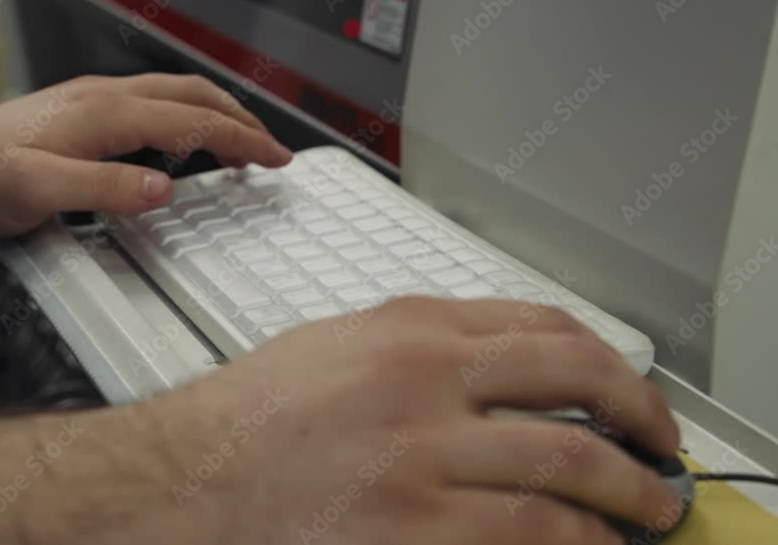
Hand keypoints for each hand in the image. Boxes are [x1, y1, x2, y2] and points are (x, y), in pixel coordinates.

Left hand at [0, 74, 291, 235]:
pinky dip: (186, 116)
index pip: (192, 120)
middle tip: (271, 149)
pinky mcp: (82, 109)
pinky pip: (152, 102)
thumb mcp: (38, 194)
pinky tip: (183, 139)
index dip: (241, 139)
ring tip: (242, 141)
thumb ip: (104, 190)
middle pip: (192, 95)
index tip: (275, 157)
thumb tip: (164, 190)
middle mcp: (104, 97)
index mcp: (105, 114)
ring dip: (215, 113)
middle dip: (240, 119)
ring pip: (174, 93)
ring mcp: (93, 99)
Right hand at [139, 297, 680, 544]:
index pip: (544, 327)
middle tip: (662, 450)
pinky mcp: (414, 526)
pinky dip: (574, 543)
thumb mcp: (342, 346)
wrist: (188, 477)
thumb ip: (424, 346)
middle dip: (641, 419)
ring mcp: (422, 453)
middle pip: (576, 382)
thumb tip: (501, 369)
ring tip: (648, 512)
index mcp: (409, 327)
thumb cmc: (252, 416)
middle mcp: (424, 378)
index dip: (607, 362)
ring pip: (568, 466)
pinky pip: (528, 534)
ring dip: (627, 494)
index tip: (627, 391)